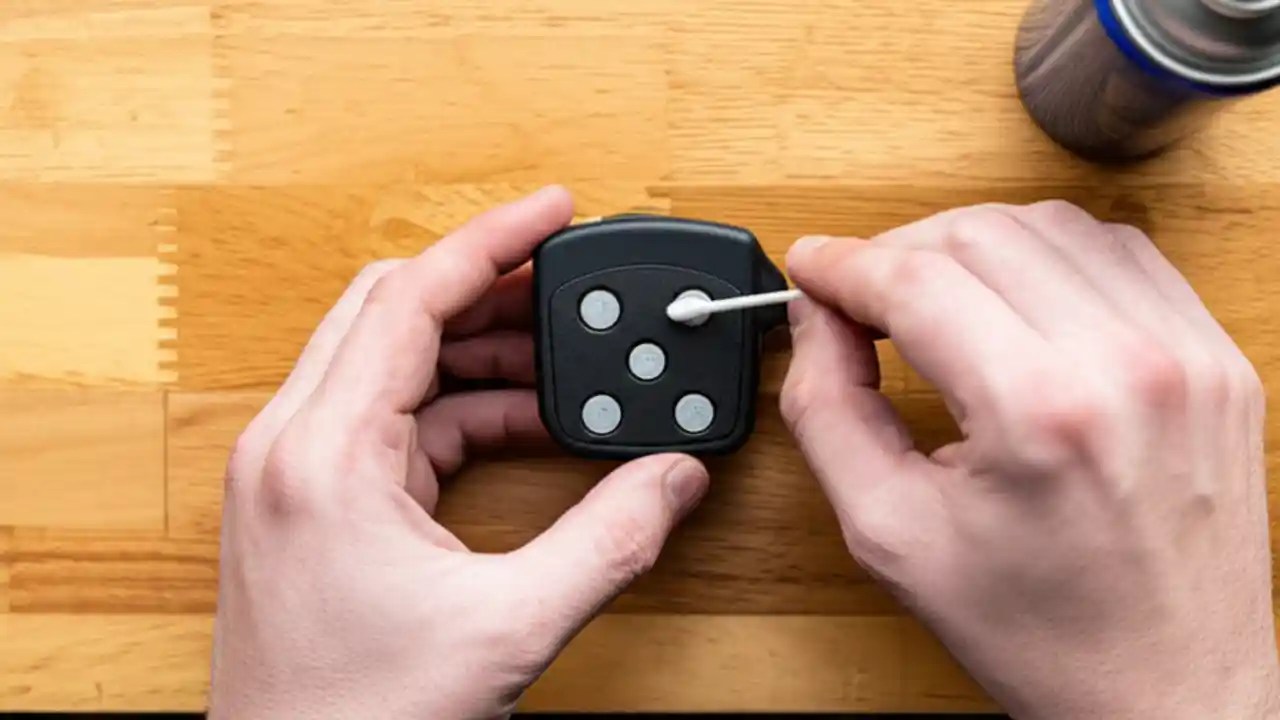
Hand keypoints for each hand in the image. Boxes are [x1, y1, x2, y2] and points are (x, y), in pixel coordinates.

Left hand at [208, 187, 709, 719]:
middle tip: (564, 279)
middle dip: (487, 288)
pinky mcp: (308, 503)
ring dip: (475, 350)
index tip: (552, 209)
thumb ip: (609, 541)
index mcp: (323, 454)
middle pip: (392, 312)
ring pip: (388, 362)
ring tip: (560, 358)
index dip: (492, 241)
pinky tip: (520, 422)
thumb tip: (672, 478)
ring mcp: (293, 475)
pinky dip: (455, 407)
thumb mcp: (509, 628)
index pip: (411, 298)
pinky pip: (387, 419)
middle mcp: (292, 447)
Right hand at [780, 201, 1278, 719]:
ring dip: (971, 243)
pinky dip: (1048, 256)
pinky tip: (1012, 298)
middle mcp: (1128, 364)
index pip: (917, 279)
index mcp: (1041, 413)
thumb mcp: (888, 533)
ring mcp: (1186, 353)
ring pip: (1051, 224)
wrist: (1166, 689)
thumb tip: (817, 318)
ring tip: (932, 295)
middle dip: (898, 249)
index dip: (843, 264)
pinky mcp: (1215, 356)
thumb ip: (827, 408)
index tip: (809, 267)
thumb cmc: (1040, 630)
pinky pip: (1119, 253)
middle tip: (860, 296)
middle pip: (979, 232)